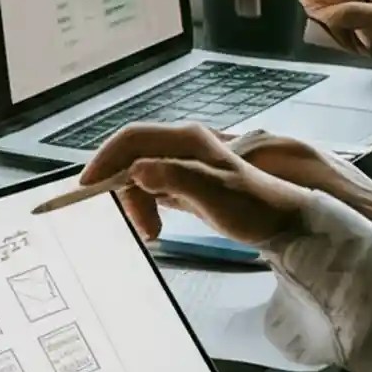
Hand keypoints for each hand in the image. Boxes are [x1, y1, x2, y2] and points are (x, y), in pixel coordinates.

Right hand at [79, 123, 309, 245]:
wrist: (283, 223)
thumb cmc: (252, 207)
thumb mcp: (214, 194)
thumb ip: (175, 178)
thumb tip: (136, 170)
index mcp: (186, 140)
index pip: (132, 139)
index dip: (105, 159)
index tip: (88, 188)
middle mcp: (181, 146)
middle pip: (131, 158)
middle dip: (122, 190)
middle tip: (131, 223)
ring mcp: (182, 163)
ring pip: (139, 176)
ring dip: (136, 204)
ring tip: (150, 232)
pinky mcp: (184, 182)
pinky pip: (151, 188)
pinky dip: (146, 208)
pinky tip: (155, 227)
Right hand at [295, 0, 371, 74]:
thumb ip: (351, 14)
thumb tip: (321, 14)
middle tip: (325, 15)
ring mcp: (361, 3)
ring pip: (325, 4)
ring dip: (327, 22)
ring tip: (351, 38)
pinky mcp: (362, 21)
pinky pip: (336, 23)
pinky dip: (338, 34)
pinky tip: (354, 45)